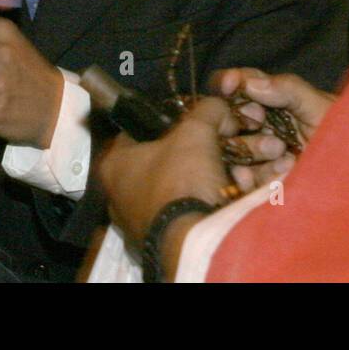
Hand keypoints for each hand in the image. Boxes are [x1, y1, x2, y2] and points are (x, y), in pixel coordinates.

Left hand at [98, 97, 236, 250]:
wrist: (192, 241)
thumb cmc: (181, 180)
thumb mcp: (197, 132)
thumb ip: (206, 111)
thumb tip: (217, 105)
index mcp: (114, 164)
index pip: (138, 128)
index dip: (170, 119)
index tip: (194, 119)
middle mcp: (119, 195)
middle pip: (163, 160)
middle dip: (197, 153)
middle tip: (220, 146)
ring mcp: (139, 223)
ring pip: (179, 189)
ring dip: (208, 178)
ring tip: (234, 173)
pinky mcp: (160, 243)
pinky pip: (187, 214)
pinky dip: (208, 204)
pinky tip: (230, 196)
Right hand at [215, 68, 332, 186]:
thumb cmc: (345, 134)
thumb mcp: (321, 106)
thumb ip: (288, 89)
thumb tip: (249, 83)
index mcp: (271, 98)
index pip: (239, 84)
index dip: (229, 81)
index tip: (230, 85)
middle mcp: (259, 124)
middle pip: (227, 115)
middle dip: (240, 116)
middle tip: (259, 119)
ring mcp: (257, 155)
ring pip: (232, 148)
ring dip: (251, 147)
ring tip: (281, 152)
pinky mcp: (261, 183)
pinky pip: (243, 180)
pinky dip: (253, 176)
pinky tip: (278, 173)